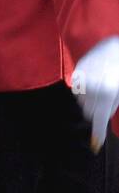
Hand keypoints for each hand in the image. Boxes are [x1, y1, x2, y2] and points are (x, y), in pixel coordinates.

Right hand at [72, 36, 118, 150]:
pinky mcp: (77, 72)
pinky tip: (94, 81)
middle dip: (97, 111)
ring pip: (82, 102)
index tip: (95, 145)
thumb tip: (99, 121)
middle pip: (89, 112)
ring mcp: (84, 79)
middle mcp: (94, 87)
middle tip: (107, 99)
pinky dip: (84, 91)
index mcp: (108, 92)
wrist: (114, 46)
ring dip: (90, 101)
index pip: (99, 120)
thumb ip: (110, 107)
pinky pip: (77, 90)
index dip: (97, 134)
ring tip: (101, 88)